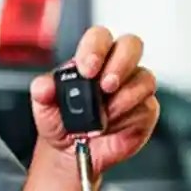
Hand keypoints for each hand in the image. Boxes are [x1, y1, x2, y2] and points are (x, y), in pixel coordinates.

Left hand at [30, 27, 158, 173]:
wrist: (73, 153)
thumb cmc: (63, 122)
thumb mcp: (44, 107)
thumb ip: (42, 92)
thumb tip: (44, 86)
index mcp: (91, 59)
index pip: (100, 38)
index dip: (96, 48)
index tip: (87, 69)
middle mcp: (116, 68)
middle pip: (131, 45)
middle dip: (120, 63)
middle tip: (106, 85)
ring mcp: (133, 88)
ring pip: (144, 77)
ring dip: (125, 95)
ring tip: (105, 113)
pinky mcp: (145, 110)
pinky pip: (148, 106)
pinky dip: (131, 115)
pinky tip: (114, 124)